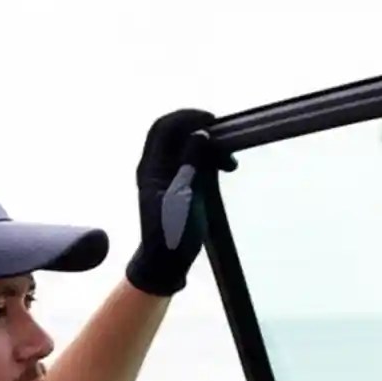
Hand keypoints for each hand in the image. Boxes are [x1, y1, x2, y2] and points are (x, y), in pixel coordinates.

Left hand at [125, 109, 236, 295]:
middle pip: (175, 132)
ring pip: (187, 146)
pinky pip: (195, 161)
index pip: (164, 127)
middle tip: (225, 136)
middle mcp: (157, 166)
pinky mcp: (180, 184)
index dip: (187, 117)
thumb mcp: (183, 197)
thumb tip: (201, 132)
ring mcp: (168, 175)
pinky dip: (210, 159)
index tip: (212, 121)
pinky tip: (226, 167)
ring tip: (230, 161)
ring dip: (209, 146)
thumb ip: (191, 163)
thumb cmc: (171, 233)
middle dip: (200, 128)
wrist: (166, 263)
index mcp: (151, 167)